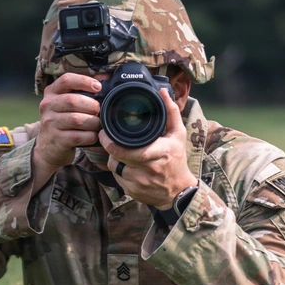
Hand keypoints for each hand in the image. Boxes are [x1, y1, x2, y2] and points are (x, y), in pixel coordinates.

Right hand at [33, 73, 102, 182]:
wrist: (48, 148)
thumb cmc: (63, 122)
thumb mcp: (65, 104)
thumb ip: (81, 92)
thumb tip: (105, 78)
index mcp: (51, 92)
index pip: (66, 80)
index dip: (84, 81)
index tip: (98, 87)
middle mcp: (47, 105)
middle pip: (73, 100)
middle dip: (92, 106)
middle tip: (99, 111)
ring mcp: (50, 123)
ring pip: (77, 119)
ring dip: (93, 122)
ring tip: (97, 124)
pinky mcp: (57, 139)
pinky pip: (79, 136)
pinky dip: (91, 136)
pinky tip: (92, 136)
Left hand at [101, 88, 196, 208]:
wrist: (179, 192)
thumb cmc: (177, 161)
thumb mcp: (178, 135)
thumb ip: (171, 112)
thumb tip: (164, 92)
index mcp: (159, 152)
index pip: (128, 149)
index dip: (111, 142)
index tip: (105, 133)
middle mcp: (148, 169)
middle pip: (116, 157)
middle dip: (109, 147)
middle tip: (107, 139)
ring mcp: (139, 183)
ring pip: (114, 167)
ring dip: (114, 158)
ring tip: (121, 152)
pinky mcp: (132, 192)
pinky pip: (117, 178)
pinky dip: (119, 171)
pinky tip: (127, 166)